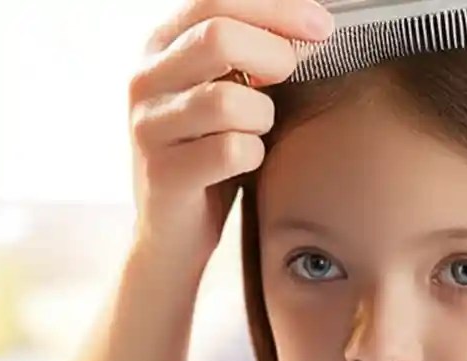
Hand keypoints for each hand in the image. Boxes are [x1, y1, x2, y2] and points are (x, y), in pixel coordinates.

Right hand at [129, 0, 333, 258]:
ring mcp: (149, 128)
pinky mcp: (163, 175)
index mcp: (160, 47)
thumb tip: (312, 21)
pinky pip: (231, 151)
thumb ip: (249, 52)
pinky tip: (248, 162)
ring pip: (227, 100)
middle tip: (293, 75)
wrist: (172, 233)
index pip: (215, 1)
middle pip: (218, 37)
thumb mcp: (223, 89)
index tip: (322, 24)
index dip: (275, 8)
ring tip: (258, 129)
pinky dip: (254, 155)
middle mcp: (145, 80)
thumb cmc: (210, 152)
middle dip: (274, 53)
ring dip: (262, 115)